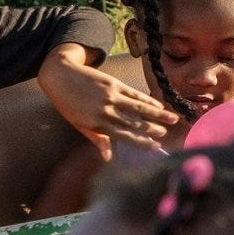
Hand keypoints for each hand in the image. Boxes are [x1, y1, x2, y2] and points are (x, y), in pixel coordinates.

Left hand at [37, 51, 176, 154]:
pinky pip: (134, 93)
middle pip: (134, 122)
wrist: (60, 77)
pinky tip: (158, 104)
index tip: (155, 147)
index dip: (141, 142)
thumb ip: (96, 139)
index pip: (123, 136)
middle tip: (166, 133)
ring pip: (139, 108)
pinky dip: (148, 99)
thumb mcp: (78, 124)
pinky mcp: (113, 84)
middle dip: (152, 129)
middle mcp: (105, 111)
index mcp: (96, 124)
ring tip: (172, 118)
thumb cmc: (68, 104)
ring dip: (158, 113)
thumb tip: (109, 157)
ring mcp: (110, 97)